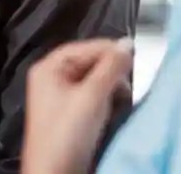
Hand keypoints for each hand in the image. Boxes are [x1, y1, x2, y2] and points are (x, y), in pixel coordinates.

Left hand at [22, 38, 133, 173]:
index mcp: (48, 68)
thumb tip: (126, 45)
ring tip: (122, 95)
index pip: (83, 47)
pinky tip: (115, 107)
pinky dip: (105, 99)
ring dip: (110, 86)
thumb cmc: (66, 135)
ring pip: (92, 81)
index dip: (108, 50)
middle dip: (110, 71)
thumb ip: (111, 67)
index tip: (132, 54)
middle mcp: (51, 79)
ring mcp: (59, 98)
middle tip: (129, 79)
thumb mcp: (93, 96)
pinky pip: (91, 97)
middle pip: (88, 63)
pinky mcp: (69, 115)